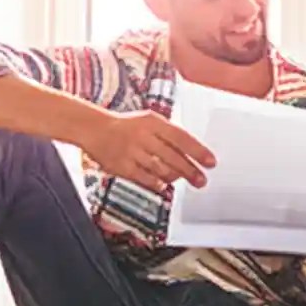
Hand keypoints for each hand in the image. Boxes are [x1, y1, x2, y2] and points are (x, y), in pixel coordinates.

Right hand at [79, 109, 215, 192]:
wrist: (95, 130)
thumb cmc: (127, 126)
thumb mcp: (150, 121)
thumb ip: (169, 135)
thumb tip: (193, 153)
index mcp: (153, 122)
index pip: (181, 138)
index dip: (198, 151)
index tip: (210, 162)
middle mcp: (143, 136)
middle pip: (174, 157)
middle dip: (191, 171)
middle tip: (202, 180)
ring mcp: (132, 152)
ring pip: (162, 170)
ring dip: (176, 177)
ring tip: (183, 180)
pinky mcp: (123, 167)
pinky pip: (147, 179)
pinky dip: (158, 183)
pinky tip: (164, 184)